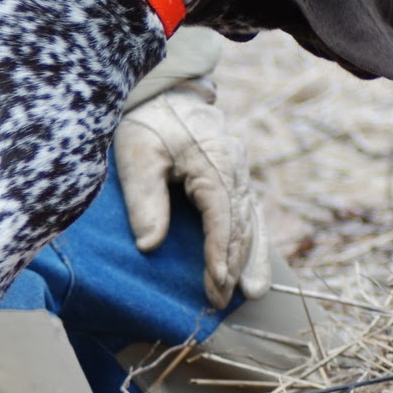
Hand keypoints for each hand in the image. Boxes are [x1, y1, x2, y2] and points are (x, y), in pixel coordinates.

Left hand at [115, 86, 271, 309]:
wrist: (163, 92)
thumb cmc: (147, 122)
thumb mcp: (137, 155)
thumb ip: (144, 200)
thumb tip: (149, 246)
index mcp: (215, 160)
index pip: (221, 214)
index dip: (219, 250)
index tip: (216, 280)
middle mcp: (236, 167)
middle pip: (240, 223)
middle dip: (232, 264)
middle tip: (221, 300)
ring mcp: (239, 172)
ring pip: (251, 221)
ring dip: (251, 258)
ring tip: (252, 293)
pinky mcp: (235, 178)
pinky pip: (249, 214)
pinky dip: (254, 243)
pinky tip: (255, 271)